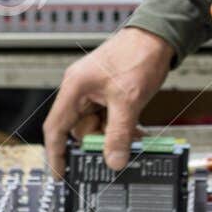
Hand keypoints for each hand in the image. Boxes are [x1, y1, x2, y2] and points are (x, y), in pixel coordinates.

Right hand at [43, 26, 174, 175]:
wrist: (157, 36)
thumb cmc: (137, 55)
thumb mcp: (128, 100)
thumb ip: (119, 133)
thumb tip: (113, 160)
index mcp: (74, 88)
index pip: (55, 128)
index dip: (55, 154)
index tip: (60, 175)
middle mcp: (79, 90)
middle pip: (79, 130)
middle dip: (99, 142)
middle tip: (117, 152)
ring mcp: (93, 92)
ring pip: (96, 126)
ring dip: (114, 135)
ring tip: (134, 137)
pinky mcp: (107, 94)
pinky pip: (108, 119)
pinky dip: (120, 127)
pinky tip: (136, 131)